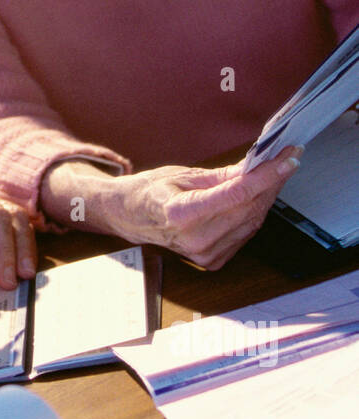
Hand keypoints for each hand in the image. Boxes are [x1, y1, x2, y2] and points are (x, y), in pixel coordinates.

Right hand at [102, 145, 303, 268]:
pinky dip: (254, 212)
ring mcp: (204, 254)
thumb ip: (223, 176)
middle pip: (250, 208)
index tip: (288, 158)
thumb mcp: (183, 174)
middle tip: (286, 159)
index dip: (268, 175)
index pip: (238, 194)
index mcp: (182, 214)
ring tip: (272, 174)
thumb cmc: (150, 193)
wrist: (129, 217)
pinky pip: (245, 233)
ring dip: (266, 196)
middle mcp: (195, 239)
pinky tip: (255, 196)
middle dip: (272, 182)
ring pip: (252, 221)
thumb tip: (255, 167)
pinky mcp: (212, 260)